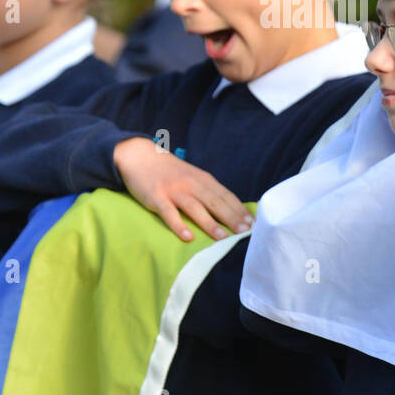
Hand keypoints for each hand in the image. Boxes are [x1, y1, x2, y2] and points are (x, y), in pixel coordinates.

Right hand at [113, 137, 253, 241]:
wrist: (140, 156)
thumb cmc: (169, 171)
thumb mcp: (192, 176)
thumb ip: (208, 190)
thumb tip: (230, 209)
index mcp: (202, 179)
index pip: (225, 196)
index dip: (240, 209)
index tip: (253, 223)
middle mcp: (191, 184)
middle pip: (215, 202)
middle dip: (232, 217)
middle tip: (246, 232)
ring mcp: (174, 190)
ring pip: (195, 208)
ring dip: (210, 223)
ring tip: (223, 238)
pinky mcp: (157, 198)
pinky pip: (169, 213)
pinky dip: (179, 225)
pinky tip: (188, 237)